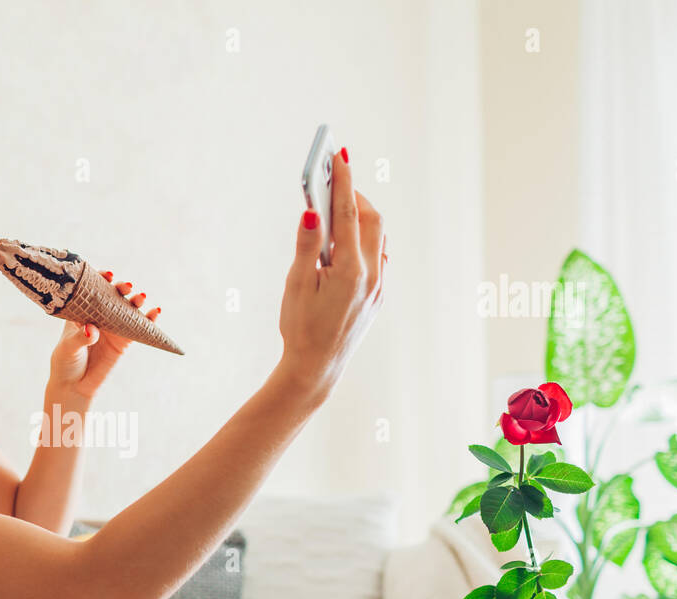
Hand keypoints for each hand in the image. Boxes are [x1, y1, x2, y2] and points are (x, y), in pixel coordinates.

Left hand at [46, 273, 161, 401]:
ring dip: (136, 300)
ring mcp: (113, 327)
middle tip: (126, 286)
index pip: (92, 288)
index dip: (101, 278)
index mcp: (82, 310)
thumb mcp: (68, 348)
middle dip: (121, 288)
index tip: (108, 275)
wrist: (73, 386)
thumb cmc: (65, 362)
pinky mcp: (125, 341)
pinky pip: (139, 327)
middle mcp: (99, 314)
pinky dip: (149, 319)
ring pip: (128, 308)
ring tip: (140, 297)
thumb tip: (92, 330)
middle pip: (113, 295)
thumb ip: (79, 338)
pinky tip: (156, 312)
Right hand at [277, 145, 385, 400]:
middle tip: (333, 180)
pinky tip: (348, 239)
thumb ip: (307, 244)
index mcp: (350, 270)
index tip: (339, 153)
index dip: (343, 180)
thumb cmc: (300, 326)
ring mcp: (379, 286)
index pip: (349, 213)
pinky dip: (366, 238)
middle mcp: (372, 275)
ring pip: (378, 236)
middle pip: (371, 219)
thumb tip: (312, 208)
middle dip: (354, 196)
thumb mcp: (296, 283)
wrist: (316, 366)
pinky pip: (379, 254)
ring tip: (338, 206)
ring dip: (361, 216)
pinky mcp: (378, 295)